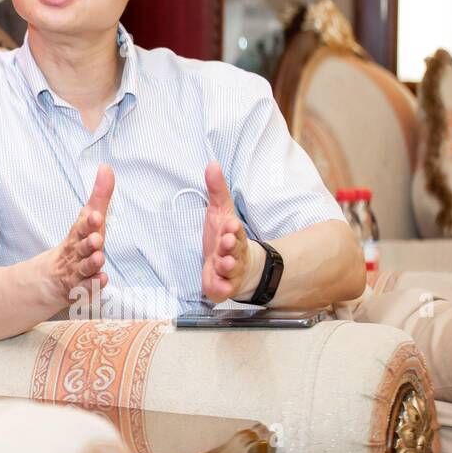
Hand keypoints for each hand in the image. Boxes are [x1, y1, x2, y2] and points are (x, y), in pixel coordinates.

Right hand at [39, 164, 112, 307]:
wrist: (53, 277)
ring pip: (83, 268)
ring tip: (99, 258)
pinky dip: (93, 286)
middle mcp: (76, 252)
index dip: (89, 222)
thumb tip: (106, 168)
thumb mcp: (88, 219)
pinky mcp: (80, 288)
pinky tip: (102, 280)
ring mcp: (77, 271)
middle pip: (81, 247)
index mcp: (78, 235)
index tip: (96, 216)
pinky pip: (86, 288)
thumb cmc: (77, 244)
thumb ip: (100, 195)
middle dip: (88, 242)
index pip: (82, 226)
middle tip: (96, 239)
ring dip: (91, 263)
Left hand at [201, 161, 252, 301]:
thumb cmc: (226, 237)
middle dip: (230, 246)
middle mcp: (235, 254)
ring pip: (230, 270)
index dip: (232, 228)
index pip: (235, 231)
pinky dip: (222, 288)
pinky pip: (223, 289)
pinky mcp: (223, 286)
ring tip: (224, 262)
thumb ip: (216, 190)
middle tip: (226, 241)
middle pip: (234, 250)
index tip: (229, 224)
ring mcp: (230, 272)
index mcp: (233, 235)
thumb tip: (212, 163)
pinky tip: (219, 287)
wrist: (239, 267)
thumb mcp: (219, 212)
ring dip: (227, 266)